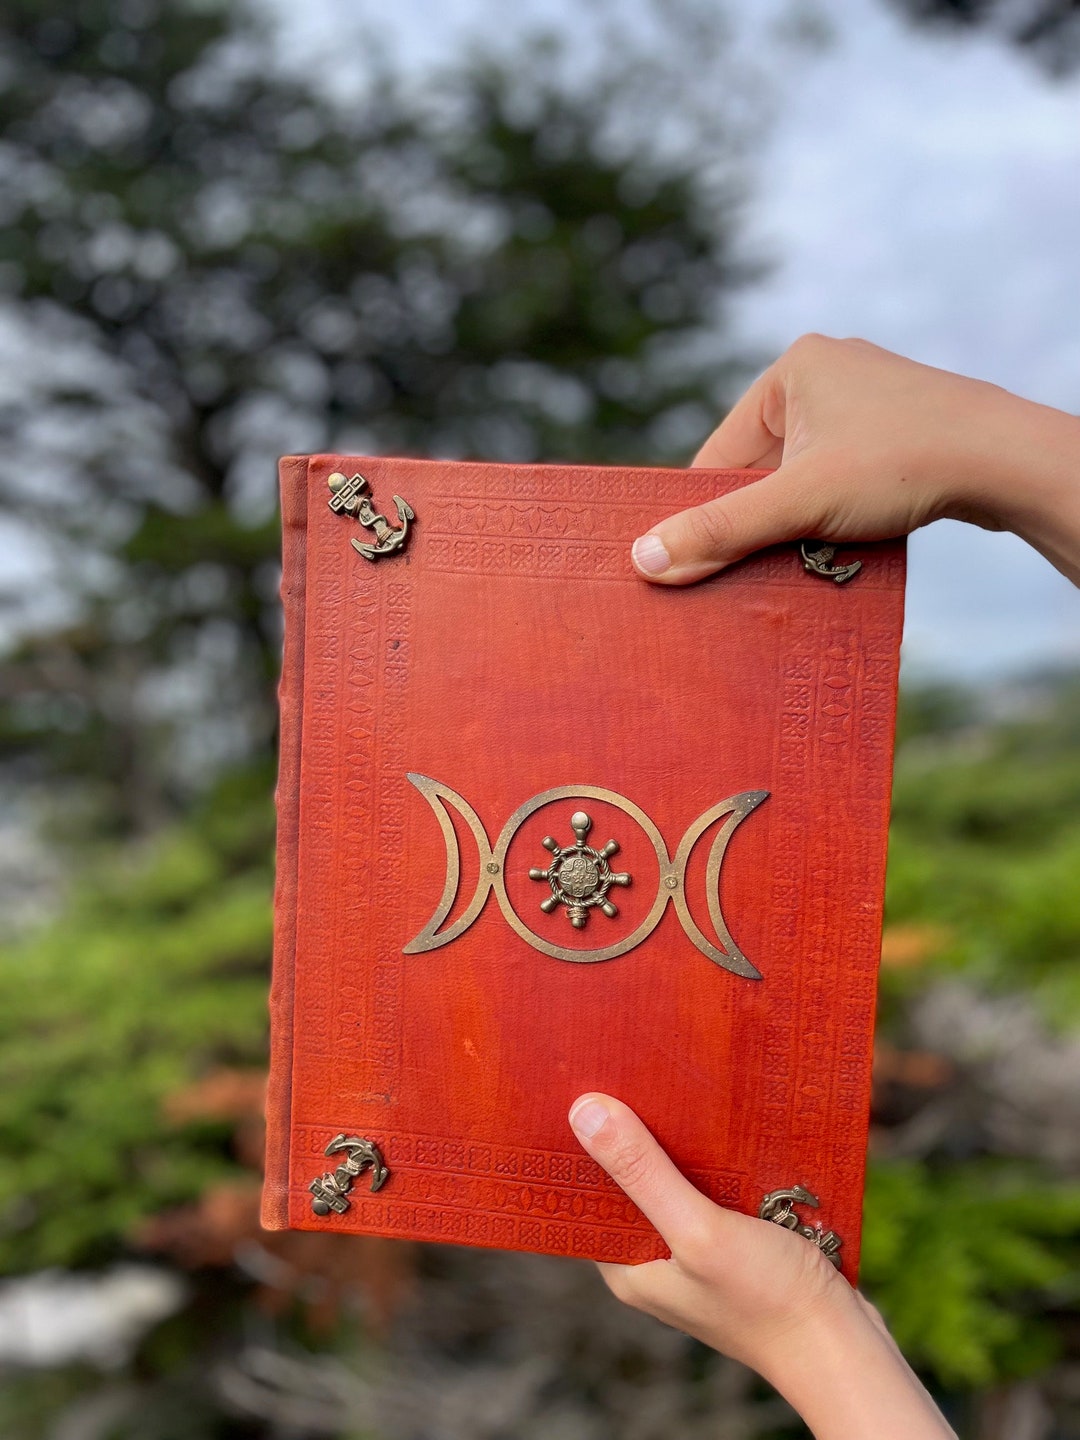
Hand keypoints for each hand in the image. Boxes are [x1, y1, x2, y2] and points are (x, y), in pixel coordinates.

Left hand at [569, 1093, 956, 1439]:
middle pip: (635, 1184)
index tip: (583, 1088)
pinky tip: (730, 1125)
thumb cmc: (768, 1300)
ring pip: (680, 1183)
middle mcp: (658, 1263)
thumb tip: (583, 1112)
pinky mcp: (739, 1248)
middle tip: (635, 1070)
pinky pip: (719, 1193)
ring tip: (680, 1082)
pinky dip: (722, 1163)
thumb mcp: (699, 1229)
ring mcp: (700, 1257)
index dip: (585, 1145)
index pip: (589, 1196)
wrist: (845, 1349)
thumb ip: (643, 1173)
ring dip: (684, 1143)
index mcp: (630, 1267)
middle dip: (637, 1134)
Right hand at [628, 334, 1079, 586]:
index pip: (719, 455)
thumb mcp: (799, 503)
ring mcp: (866, 402)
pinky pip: (841, 482)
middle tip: (749, 573)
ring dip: (797, 526)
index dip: (705, 513)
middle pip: (760, 471)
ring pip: (802, 481)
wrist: (1008, 461)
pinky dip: (833, 518)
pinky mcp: (898, 432)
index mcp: (792, 368)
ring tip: (802, 561)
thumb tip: (644, 560)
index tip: (693, 562)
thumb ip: (721, 532)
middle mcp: (826, 373)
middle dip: (758, 522)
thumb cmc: (904, 464)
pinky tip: (839, 549)